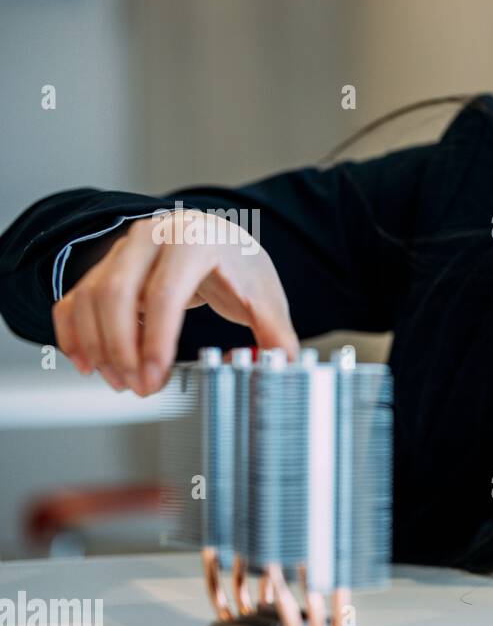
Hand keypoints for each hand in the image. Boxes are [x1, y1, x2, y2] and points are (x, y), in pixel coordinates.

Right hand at [52, 209, 298, 394]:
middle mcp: (151, 237)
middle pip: (117, 293)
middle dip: (122, 349)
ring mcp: (123, 249)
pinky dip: (74, 332)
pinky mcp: (105, 266)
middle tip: (139, 387)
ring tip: (121, 382)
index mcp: (194, 240)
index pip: (165, 292)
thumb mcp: (265, 296)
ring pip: (92, 297)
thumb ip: (276, 334)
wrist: (219, 237)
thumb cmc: (240, 265)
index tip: (156, 376)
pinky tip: (87, 363)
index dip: (157, 339)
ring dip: (99, 346)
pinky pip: (76, 298)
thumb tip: (285, 369)